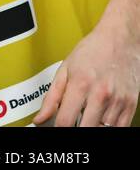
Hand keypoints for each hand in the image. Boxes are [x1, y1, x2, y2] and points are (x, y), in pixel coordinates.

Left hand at [33, 11, 139, 126]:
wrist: (120, 38)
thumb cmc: (93, 50)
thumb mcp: (65, 69)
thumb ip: (51, 97)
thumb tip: (39, 118)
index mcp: (81, 85)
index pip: (65, 121)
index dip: (56, 129)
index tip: (54, 128)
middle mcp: (101, 94)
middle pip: (84, 129)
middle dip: (74, 130)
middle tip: (70, 123)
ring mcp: (118, 101)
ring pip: (102, 130)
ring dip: (91, 126)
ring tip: (85, 116)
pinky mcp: (131, 105)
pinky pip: (120, 128)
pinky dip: (108, 127)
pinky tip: (99, 119)